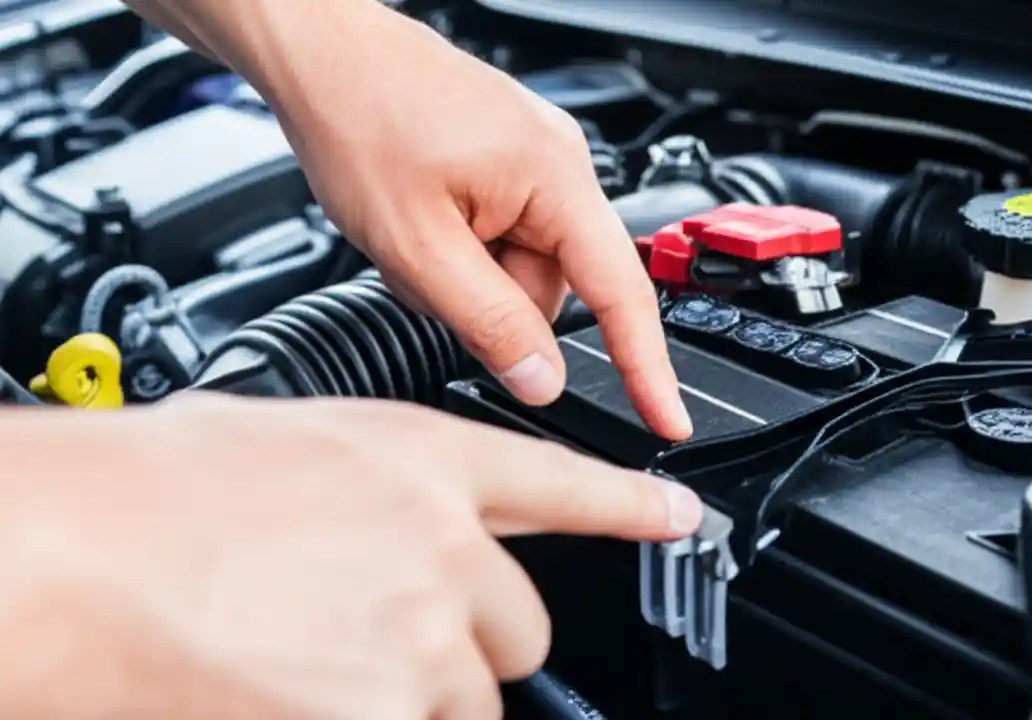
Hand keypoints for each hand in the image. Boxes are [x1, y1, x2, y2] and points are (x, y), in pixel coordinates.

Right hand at [0, 395, 702, 718]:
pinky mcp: (388, 713)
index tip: (678, 518)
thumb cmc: (155, 490)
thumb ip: (376, 493)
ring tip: (321, 662)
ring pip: (470, 696)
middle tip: (389, 634)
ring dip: (418, 693)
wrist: (76, 554)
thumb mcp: (294, 447)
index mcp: (424, 462)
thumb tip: (396, 525)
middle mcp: (445, 548)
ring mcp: (423, 637)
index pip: (570, 483)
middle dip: (473, 642)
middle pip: (524, 625)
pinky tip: (303, 689)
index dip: (635, 505)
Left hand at [128, 0, 691, 439]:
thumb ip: (487, 321)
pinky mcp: (505, 160)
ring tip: (411, 240)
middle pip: (556, 285)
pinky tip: (419, 223)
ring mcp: (533, 159)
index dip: (648, 368)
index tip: (669, 420)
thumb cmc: (360, 117)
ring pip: (522, 267)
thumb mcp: (417, 245)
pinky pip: (502, 234)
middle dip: (493, 303)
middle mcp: (560, 164)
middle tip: (426, 274)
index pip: (623, 295)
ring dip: (469, 278)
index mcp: (555, 179)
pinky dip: (461, 249)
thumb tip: (541, 378)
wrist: (321, 50)